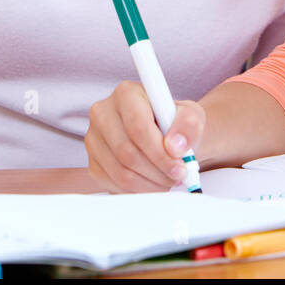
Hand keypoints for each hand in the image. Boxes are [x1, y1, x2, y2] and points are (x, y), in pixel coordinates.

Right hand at [86, 81, 205, 192]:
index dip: (160, 153)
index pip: (138, 128)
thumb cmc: (175, 123)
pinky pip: (114, 185)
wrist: (164, 137)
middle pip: (128, 153)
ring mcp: (93, 140)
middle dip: (158, 171)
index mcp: (126, 94)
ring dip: (151, 184)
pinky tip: (153, 182)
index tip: (180, 167)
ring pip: (121, 173)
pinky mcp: (92, 164)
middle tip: (178, 176)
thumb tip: (175, 147)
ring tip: (169, 180)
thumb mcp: (191, 116)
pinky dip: (138, 191)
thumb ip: (188, 125)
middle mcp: (103, 114)